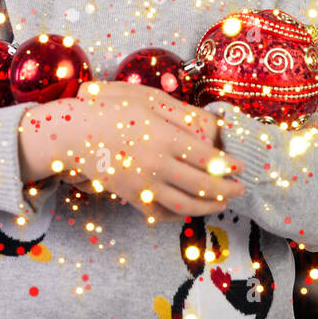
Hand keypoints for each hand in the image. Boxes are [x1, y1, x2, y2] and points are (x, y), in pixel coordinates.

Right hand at [53, 80, 245, 220]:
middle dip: (226, 190)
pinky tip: (194, 207)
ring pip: (185, 205)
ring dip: (209, 207)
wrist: (76, 135)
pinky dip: (182, 214)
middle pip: (201, 186)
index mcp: (164, 138)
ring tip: (224, 202)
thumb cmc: (115, 113)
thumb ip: (181, 119)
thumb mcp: (150, 104)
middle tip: (241, 189)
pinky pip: (163, 213)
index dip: (228, 166)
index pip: (206, 159)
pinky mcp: (133, 198)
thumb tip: (212, 130)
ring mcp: (144, 185)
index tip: (240, 167)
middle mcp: (156, 165)